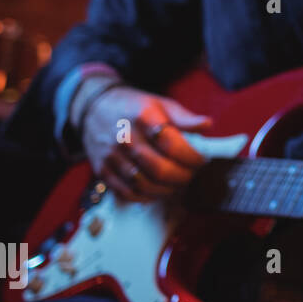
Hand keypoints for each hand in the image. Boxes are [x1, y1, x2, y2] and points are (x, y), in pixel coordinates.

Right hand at [80, 82, 210, 202]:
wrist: (94, 108)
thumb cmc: (134, 107)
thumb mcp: (161, 104)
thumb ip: (185, 118)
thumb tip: (208, 125)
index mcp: (143, 117)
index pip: (172, 144)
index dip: (192, 157)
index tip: (203, 161)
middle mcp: (125, 138)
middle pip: (160, 169)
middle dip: (183, 177)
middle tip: (193, 175)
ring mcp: (111, 156)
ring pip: (144, 184)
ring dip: (167, 190)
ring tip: (179, 184)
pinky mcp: (102, 170)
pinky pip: (127, 192)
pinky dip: (146, 196)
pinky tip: (158, 191)